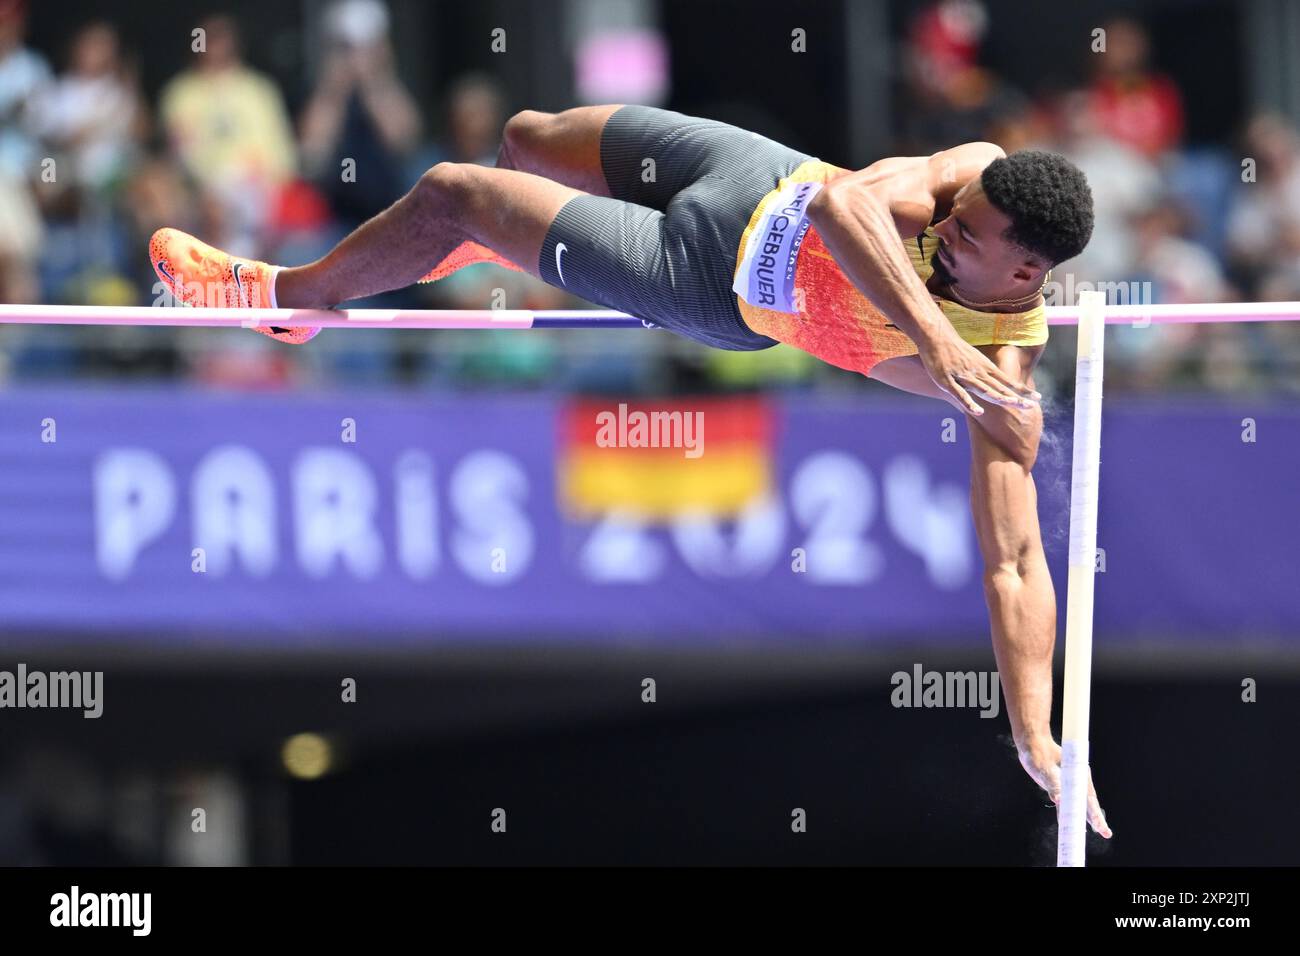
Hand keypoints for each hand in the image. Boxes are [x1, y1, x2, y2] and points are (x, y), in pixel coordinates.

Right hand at [918, 331, 1039, 416]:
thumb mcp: (975, 360)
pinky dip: (970, 403)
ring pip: (984, 390)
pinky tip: (979, 412)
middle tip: (1031, 406)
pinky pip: (960, 394)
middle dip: (1016, 397)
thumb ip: (983, 372)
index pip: (1008, 382)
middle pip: (1000, 388)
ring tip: (1013, 404)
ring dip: (999, 397)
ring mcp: (964, 377)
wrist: (938, 337)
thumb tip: (993, 383)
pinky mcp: (948, 381)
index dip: (1022, 391)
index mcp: (986, 368)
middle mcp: (979, 373)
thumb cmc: (955, 349)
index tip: (1037, 398)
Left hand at [1018, 736, 1111, 837]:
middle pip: (1087, 803)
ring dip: (1081, 818)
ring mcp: (1068, 783)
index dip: (1096, 816)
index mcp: (1079, 776)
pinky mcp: (1058, 785)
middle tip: (1106, 834)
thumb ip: (1053, 784)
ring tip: (1091, 831)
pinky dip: (1067, 812)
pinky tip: (1068, 821)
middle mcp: (1076, 780)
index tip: (1103, 829)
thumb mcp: (1045, 769)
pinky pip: (1065, 801)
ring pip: (1077, 803)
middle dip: (1095, 819)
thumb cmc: (1038, 754)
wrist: (1031, 743)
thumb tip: (1058, 800)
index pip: (1089, 800)